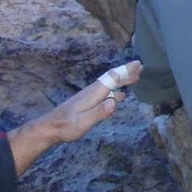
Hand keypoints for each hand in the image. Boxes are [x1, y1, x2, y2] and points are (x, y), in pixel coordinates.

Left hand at [7, 60, 142, 173]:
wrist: (51, 127)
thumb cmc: (67, 126)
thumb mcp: (83, 121)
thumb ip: (99, 112)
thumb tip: (115, 102)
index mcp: (94, 93)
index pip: (112, 78)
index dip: (125, 71)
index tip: (138, 64)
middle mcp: (92, 91)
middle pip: (112, 79)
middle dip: (126, 73)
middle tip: (140, 68)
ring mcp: (90, 96)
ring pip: (109, 85)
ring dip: (122, 80)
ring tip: (134, 78)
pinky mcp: (88, 102)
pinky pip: (106, 92)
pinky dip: (116, 90)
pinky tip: (120, 96)